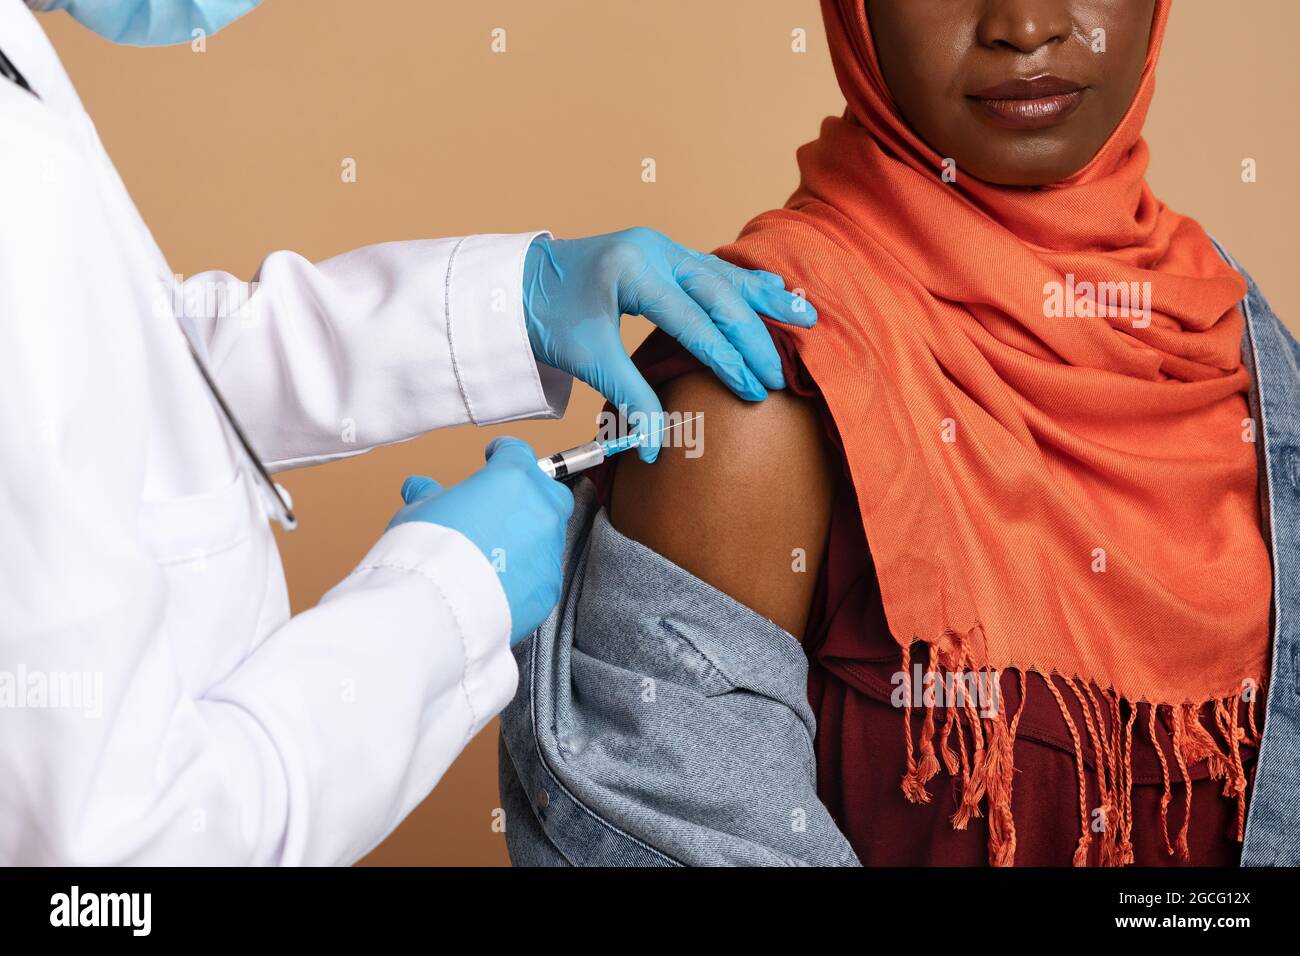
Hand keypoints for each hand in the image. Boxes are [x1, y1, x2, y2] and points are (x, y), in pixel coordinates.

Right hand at [388, 437, 572, 645]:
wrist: (440, 604)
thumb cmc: (428, 549)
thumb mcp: (419, 511)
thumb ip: (428, 496)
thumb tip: (419, 488)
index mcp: (512, 477)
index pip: (517, 452)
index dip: (503, 452)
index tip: (495, 456)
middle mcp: (540, 507)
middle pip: (548, 491)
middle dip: (531, 494)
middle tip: (503, 506)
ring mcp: (549, 548)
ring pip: (547, 535)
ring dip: (527, 538)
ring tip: (494, 553)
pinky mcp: (549, 585)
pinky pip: (541, 572)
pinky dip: (525, 574)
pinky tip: (500, 582)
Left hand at [522, 228, 816, 461]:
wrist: (520, 284)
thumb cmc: (548, 317)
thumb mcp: (587, 359)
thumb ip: (628, 399)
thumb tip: (655, 449)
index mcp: (632, 269)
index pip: (692, 320)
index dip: (725, 358)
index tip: (750, 390)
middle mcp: (654, 249)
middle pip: (719, 295)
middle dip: (753, 338)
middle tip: (777, 377)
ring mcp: (663, 247)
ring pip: (726, 276)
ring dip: (767, 301)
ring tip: (808, 319)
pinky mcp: (667, 254)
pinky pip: (717, 268)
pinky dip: (749, 283)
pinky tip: (780, 291)